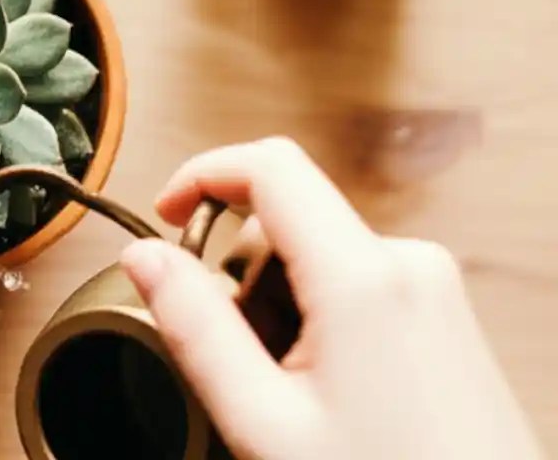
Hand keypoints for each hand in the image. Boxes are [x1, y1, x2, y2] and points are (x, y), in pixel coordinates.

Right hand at [121, 138, 541, 459]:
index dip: (202, 176)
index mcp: (362, 278)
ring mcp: (431, 287)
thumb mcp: (263, 419)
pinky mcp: (440, 311)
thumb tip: (147, 258)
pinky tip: (322, 389)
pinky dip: (315, 320)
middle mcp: (407, 264)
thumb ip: (195, 327)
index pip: (269, 167)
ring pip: (314, 257)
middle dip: (239, 276)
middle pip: (286, 221)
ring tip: (286, 390)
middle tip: (231, 357)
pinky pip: (352, 283)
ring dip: (278, 306)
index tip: (166, 213)